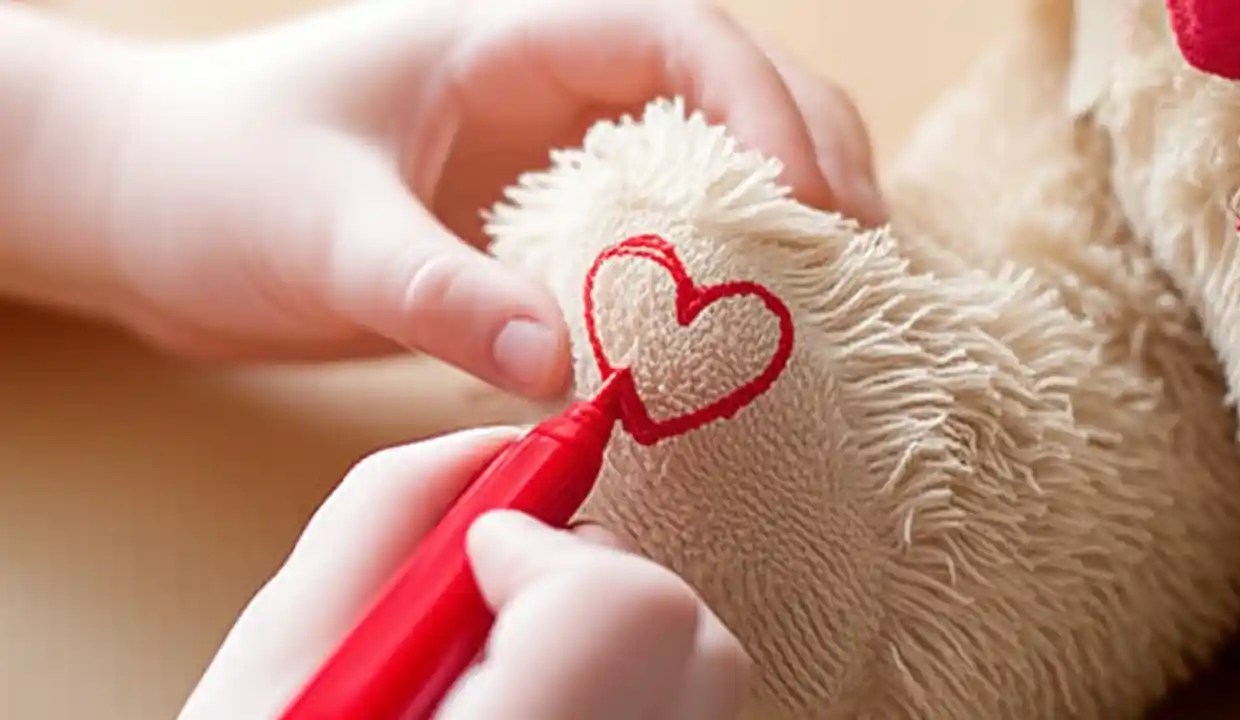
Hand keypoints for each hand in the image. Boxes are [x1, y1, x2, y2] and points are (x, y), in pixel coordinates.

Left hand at [1, 0, 881, 398]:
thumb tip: (559, 366)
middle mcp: (541, 85)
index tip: (812, 203)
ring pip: (695, 160)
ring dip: (768, 214)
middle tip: (860, 253)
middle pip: (720, 86)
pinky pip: (643, 235)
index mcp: (506, 36)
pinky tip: (726, 331)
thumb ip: (438, 293)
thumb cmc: (212, 182)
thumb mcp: (322, 232)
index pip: (676, 35)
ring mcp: (539, 155)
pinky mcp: (525, 224)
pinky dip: (698, 273)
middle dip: (805, 152)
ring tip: (828, 294)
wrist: (146, 214)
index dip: (763, 107)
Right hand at [178, 428, 750, 719]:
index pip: (625, 615)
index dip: (551, 550)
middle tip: (491, 614)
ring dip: (605, 640)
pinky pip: (680, 715)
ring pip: (697, 681)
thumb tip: (490, 449)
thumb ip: (382, 522)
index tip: (482, 554)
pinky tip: (534, 702)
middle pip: (693, 641)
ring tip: (499, 676)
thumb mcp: (275, 669)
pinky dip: (619, 688)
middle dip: (590, 583)